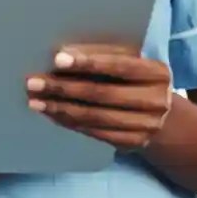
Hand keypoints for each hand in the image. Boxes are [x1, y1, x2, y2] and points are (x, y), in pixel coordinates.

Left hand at [25, 43, 172, 152]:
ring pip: (95, 117)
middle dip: (64, 88)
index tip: (57, 59)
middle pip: (102, 94)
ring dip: (61, 108)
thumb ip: (105, 56)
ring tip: (36, 101)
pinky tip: (52, 114)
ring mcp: (146, 126)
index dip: (88, 62)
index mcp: (157, 72)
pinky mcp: (132, 143)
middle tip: (34, 83)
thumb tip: (64, 54)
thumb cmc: (137, 79)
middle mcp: (156, 100)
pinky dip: (70, 122)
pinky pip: (95, 132)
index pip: (120, 65)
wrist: (162, 115)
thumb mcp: (132, 61)